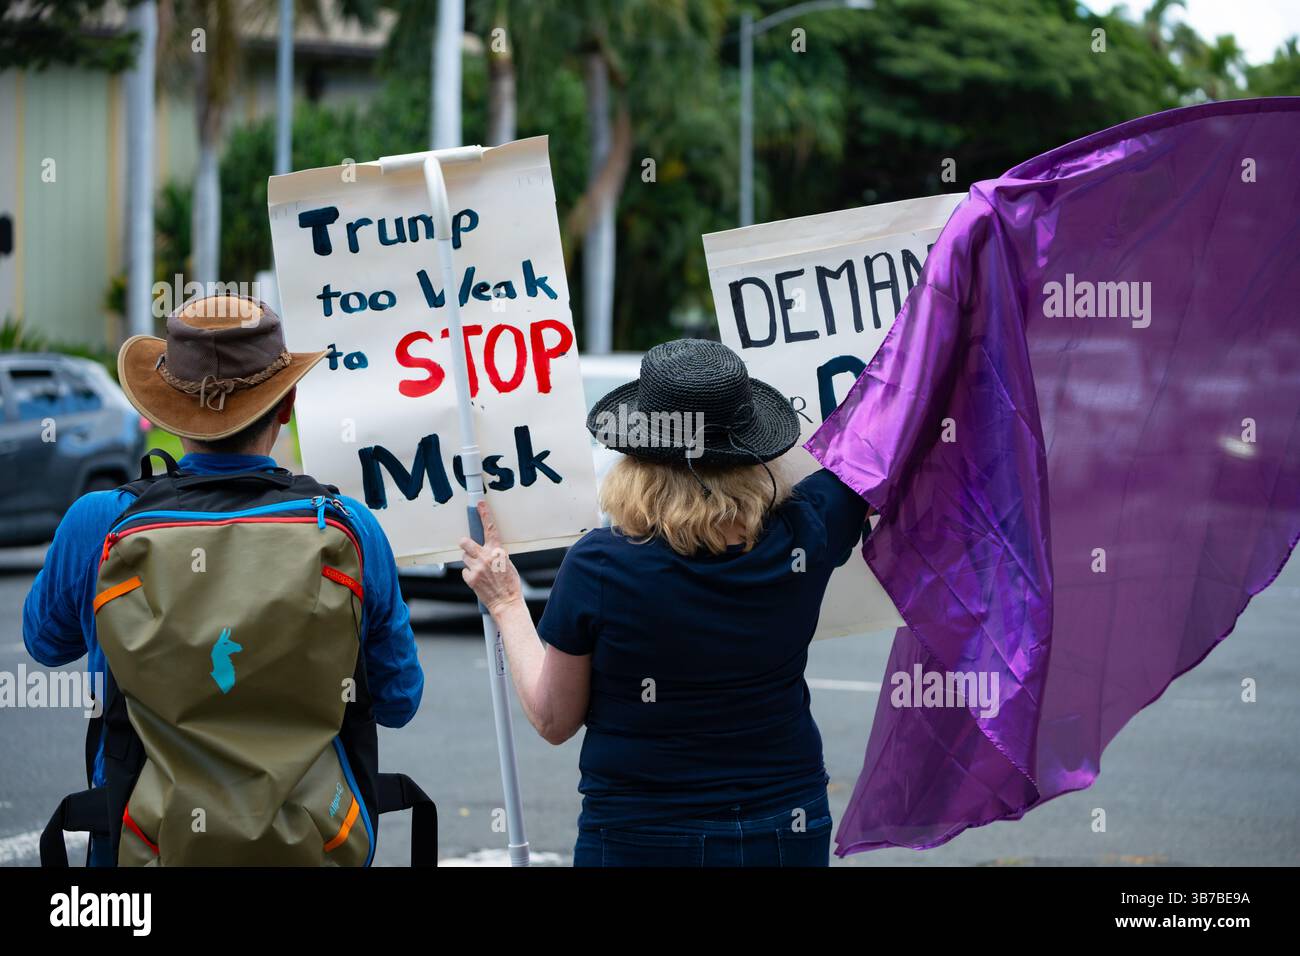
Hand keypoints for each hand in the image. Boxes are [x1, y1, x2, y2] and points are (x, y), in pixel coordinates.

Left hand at [460, 499, 523, 615]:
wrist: (506, 602)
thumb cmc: (509, 584)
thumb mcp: (507, 564)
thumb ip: (496, 554)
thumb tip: (487, 549)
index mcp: (498, 552)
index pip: (490, 529)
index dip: (485, 515)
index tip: (480, 504)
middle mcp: (486, 557)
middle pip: (465, 542)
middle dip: (465, 544)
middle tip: (468, 548)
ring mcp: (477, 568)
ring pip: (464, 557)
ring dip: (469, 562)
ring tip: (480, 570)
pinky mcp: (471, 578)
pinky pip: (464, 571)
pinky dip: (469, 574)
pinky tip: (478, 579)